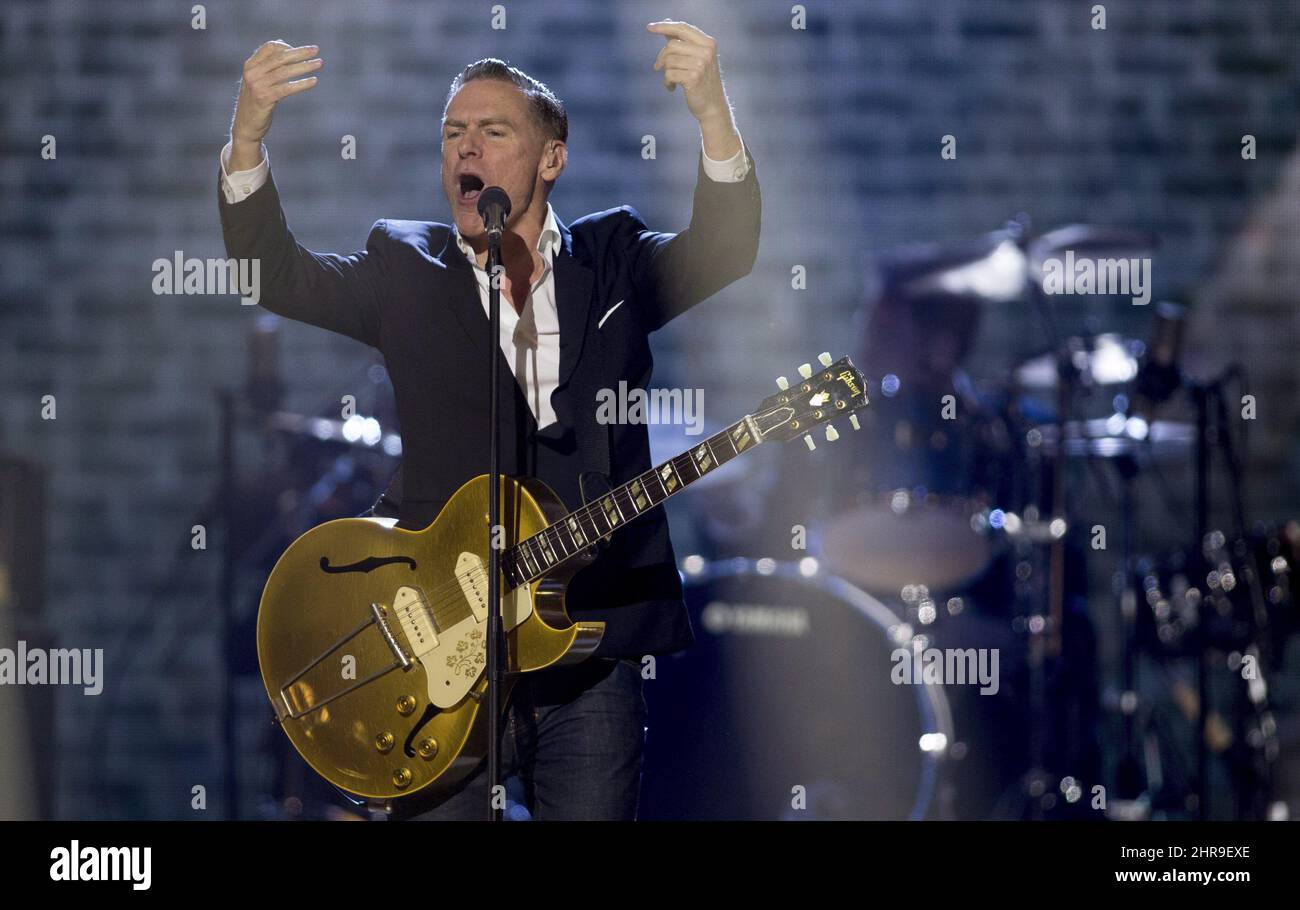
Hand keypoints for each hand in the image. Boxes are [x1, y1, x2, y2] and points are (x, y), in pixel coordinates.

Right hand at [230, 40, 321, 165]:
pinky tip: (313, 81)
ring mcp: (257, 85)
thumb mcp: (258, 79)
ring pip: (285, 72)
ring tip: (319, 63)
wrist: (246, 126)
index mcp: (250, 65)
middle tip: (316, 49)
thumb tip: (283, 43)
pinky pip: (287, 88)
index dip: (287, 46)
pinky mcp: (264, 99)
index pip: (269, 47)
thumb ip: (268, 64)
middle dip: (300, 52)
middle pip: (280, 57)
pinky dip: (302, 84)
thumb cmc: (256, 101)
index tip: (302, 51)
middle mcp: (252, 73)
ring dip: (305, 66)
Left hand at [648, 20, 730, 125]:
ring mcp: (701, 65)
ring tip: (671, 80)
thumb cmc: (702, 81)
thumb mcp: (695, 57)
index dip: (664, 26)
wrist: (712, 106)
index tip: (649, 28)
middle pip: (671, 45)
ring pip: (669, 61)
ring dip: (665, 72)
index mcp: (708, 43)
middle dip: (661, 57)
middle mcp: (706, 51)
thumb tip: (666, 21)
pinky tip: (672, 88)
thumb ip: (682, 40)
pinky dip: (667, 82)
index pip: (682, 28)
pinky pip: (669, 74)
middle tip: (658, 67)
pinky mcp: (693, 78)